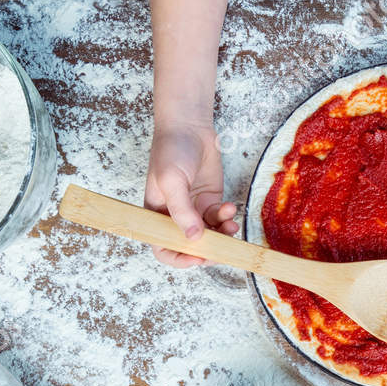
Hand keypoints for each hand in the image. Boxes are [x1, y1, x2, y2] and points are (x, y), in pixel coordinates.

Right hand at [143, 120, 237, 267]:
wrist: (190, 127)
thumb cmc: (172, 149)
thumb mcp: (172, 180)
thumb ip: (182, 210)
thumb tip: (194, 238)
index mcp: (156, 214)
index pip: (161, 247)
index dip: (177, 258)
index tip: (196, 258)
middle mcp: (174, 216)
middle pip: (189, 246)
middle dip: (207, 250)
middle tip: (221, 249)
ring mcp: (194, 210)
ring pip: (209, 235)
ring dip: (222, 235)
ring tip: (230, 223)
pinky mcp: (210, 202)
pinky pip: (220, 220)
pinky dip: (227, 218)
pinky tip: (230, 206)